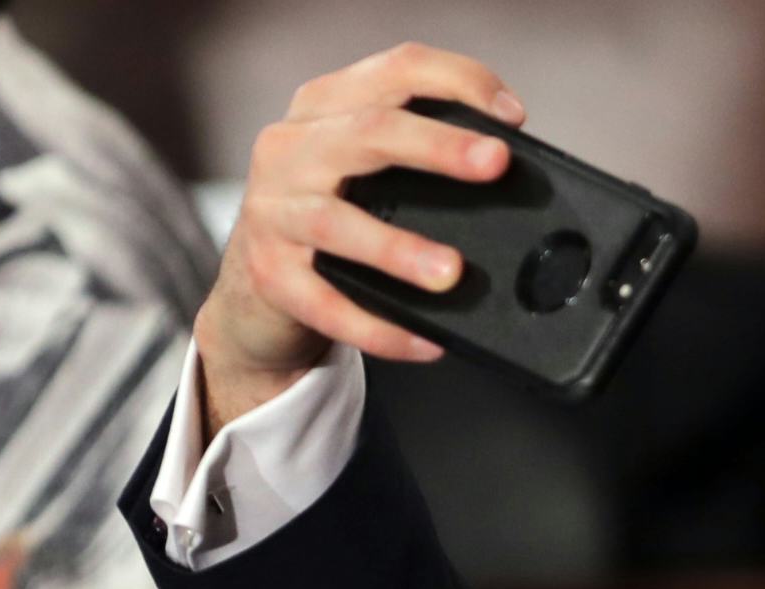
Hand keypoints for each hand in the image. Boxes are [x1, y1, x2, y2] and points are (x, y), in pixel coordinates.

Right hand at [196, 44, 527, 429]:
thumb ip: (418, 151)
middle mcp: (291, 149)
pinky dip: (378, 327)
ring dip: (398, 248)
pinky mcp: (271, 275)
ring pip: (335, 222)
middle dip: (437, 146)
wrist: (252, 289)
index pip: (394, 71)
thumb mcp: (364, 167)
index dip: (457, 81)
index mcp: (324, 110)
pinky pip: (328, 305)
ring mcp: (274, 212)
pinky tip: (424, 342)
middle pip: (368, 132)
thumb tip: (509, 167)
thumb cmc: (328, 216)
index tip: (512, 116)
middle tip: (495, 163)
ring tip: (451, 272)